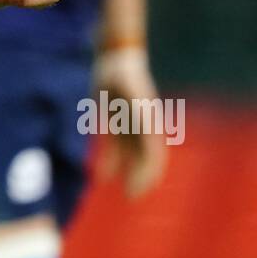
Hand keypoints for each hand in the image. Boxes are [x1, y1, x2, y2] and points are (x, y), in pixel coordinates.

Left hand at [94, 47, 166, 197]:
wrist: (115, 60)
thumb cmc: (126, 77)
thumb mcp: (134, 97)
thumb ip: (143, 118)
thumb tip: (153, 139)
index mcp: (150, 123)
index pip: (153, 155)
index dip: (149, 174)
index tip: (139, 188)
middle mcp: (142, 127)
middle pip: (144, 159)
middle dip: (141, 178)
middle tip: (132, 197)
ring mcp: (130, 125)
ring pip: (130, 156)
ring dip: (128, 173)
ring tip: (125, 192)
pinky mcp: (115, 122)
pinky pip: (114, 146)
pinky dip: (110, 161)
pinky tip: (103, 177)